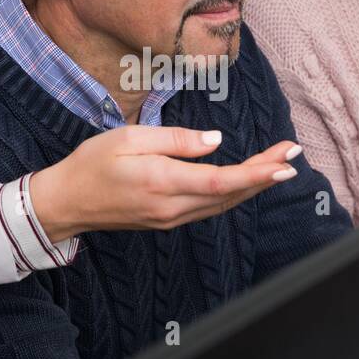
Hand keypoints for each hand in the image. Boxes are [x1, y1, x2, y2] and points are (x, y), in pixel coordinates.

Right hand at [30, 125, 301, 241]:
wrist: (65, 204)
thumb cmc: (92, 164)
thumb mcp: (129, 138)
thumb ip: (175, 140)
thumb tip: (216, 141)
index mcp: (162, 181)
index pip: (222, 180)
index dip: (257, 174)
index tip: (285, 164)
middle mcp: (172, 206)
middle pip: (230, 194)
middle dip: (265, 175)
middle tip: (293, 155)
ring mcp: (171, 218)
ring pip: (223, 204)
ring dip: (253, 184)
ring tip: (278, 164)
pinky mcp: (167, 220)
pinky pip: (209, 208)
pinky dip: (233, 193)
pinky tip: (246, 180)